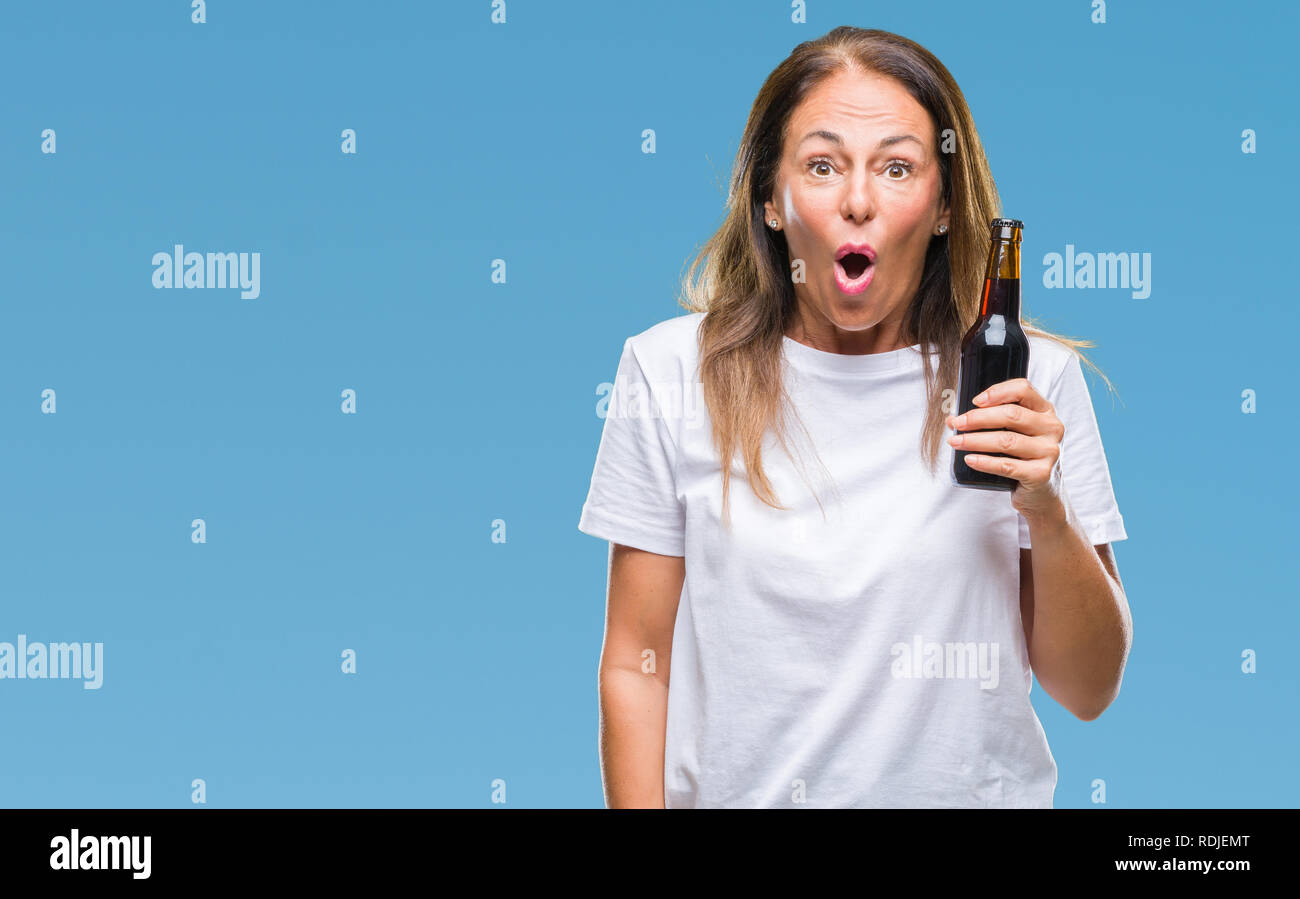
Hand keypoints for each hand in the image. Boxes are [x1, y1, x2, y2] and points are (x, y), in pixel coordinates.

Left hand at [945, 378, 1065, 520]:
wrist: (1041, 494)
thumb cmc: (1022, 458)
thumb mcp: (1015, 433)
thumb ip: (991, 421)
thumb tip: (953, 420)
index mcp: (1045, 411)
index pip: (1023, 389)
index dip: (997, 392)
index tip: (975, 401)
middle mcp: (1052, 428)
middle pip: (1012, 415)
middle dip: (978, 418)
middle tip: (957, 424)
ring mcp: (1049, 451)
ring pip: (1006, 440)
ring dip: (975, 440)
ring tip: (956, 442)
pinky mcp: (1041, 473)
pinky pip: (1006, 466)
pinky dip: (984, 462)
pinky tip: (969, 459)